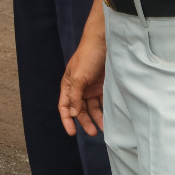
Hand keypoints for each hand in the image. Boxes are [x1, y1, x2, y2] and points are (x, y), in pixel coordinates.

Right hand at [58, 16, 106, 136]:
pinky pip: (102, 101)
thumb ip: (75, 96)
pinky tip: (110, 117)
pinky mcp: (102, 86)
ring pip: (92, 107)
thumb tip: (72, 113)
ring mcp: (91, 87)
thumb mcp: (79, 77)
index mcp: (68, 85)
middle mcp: (79, 88)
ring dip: (96, 118)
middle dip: (84, 121)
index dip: (67, 119)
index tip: (72, 133)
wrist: (105, 42)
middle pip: (79, 109)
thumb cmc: (88, 56)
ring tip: (104, 128)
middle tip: (92, 132)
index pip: (64, 106)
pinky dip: (105, 110)